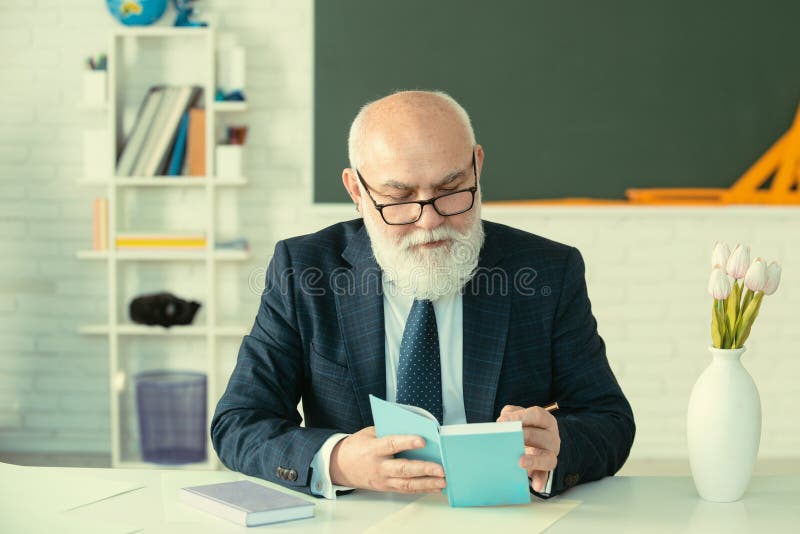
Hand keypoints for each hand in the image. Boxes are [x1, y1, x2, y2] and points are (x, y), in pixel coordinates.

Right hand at [329, 426, 445, 493]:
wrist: (340, 466)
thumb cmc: (357, 446)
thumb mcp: (369, 433)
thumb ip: (389, 431)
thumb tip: (413, 427)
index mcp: (373, 449)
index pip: (391, 444)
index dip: (407, 442)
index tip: (423, 440)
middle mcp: (379, 467)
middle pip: (403, 469)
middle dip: (423, 469)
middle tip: (441, 468)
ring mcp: (383, 480)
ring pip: (407, 483)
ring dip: (427, 483)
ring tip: (443, 480)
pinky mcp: (386, 487)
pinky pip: (406, 489)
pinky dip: (422, 488)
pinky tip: (435, 487)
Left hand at [497, 405, 559, 491]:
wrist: (527, 444)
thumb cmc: (522, 428)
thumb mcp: (516, 416)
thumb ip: (510, 415)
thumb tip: (501, 423)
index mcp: (545, 421)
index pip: (538, 415)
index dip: (521, 417)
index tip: (504, 421)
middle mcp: (551, 438)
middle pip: (543, 436)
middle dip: (526, 436)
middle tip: (510, 438)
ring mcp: (550, 454)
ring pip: (548, 458)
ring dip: (534, 460)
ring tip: (520, 461)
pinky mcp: (544, 470)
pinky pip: (545, 476)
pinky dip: (540, 481)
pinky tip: (535, 486)